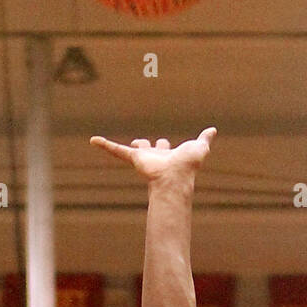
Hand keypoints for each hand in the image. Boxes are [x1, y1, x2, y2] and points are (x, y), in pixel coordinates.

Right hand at [90, 126, 215, 181]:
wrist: (175, 177)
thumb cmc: (188, 165)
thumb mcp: (200, 147)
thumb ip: (205, 139)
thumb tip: (213, 130)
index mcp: (170, 155)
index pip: (164, 147)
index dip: (164, 145)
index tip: (162, 143)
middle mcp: (156, 157)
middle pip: (149, 147)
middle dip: (148, 146)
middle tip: (142, 144)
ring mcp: (144, 159)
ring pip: (134, 150)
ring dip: (130, 148)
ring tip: (116, 146)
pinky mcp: (134, 158)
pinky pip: (117, 150)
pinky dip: (105, 145)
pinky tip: (93, 140)